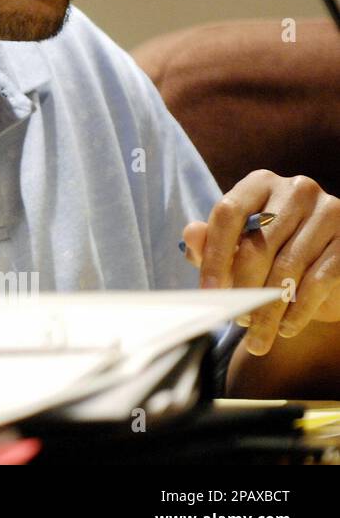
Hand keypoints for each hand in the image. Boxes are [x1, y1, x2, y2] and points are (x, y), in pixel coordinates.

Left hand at [182, 170, 339, 355]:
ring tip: (258, 334)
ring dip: (269, 309)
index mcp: (260, 183)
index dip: (214, 256)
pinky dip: (299, 309)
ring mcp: (328, 212)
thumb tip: (191, 235)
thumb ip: (209, 241)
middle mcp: (296, 190)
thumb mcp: (237, 245)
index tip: (208, 293)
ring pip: (288, 268)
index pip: (228, 214)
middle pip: (258, 245)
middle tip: (235, 321)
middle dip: (243, 290)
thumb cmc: (272, 250)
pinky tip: (286, 328)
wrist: (326, 263)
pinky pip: (319, 280)